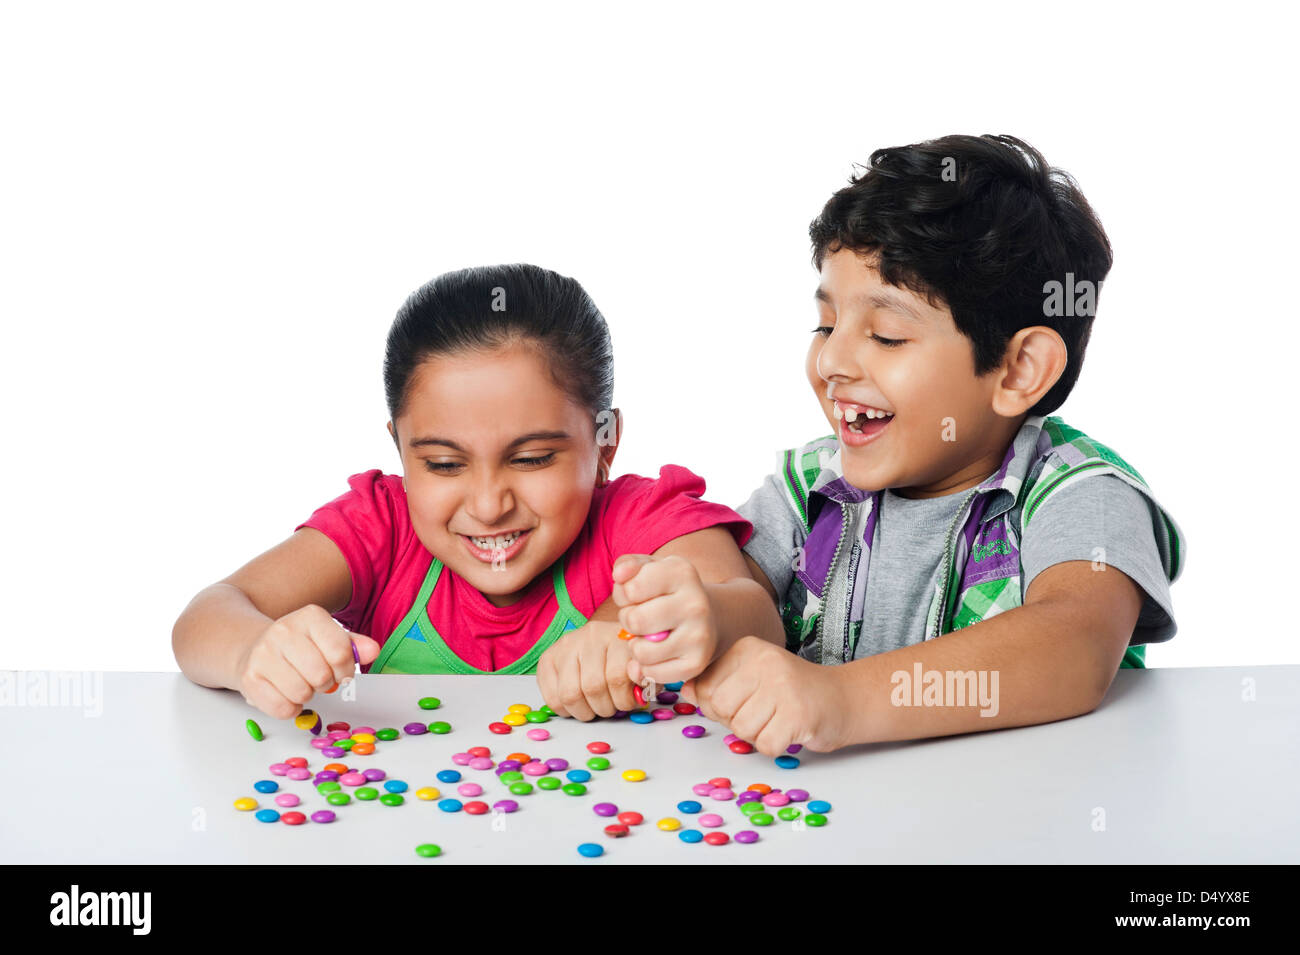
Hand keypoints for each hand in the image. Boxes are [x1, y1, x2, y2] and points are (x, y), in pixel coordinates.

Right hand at [235, 605, 379, 719]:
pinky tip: (285, 692)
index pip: (341, 653)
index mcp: (310, 616)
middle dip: (325, 683)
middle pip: (322, 676)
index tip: (340, 671)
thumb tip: (372, 651)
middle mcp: (283, 630)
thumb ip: (353, 645)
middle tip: (317, 678)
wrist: (252, 648)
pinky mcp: (249, 679)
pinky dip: (290, 708)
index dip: (345, 670)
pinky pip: (282, 708)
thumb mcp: (328, 637)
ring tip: (300, 682)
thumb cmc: (299, 647)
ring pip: (302, 693)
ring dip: (307, 695)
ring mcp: (263, 654)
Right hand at [536, 619, 638, 719]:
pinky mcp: (548, 658)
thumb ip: (647, 676)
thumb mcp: (644, 666)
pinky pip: (552, 698)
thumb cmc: (626, 658)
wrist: (605, 638)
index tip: (630, 702)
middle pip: (593, 687)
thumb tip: (639, 681)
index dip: (625, 700)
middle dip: (606, 708)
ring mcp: (566, 646)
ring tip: (596, 707)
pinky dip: (567, 711)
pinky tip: (579, 704)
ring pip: (570, 695)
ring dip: (586, 712)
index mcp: (618, 636)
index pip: (617, 677)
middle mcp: (590, 636)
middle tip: (612, 706)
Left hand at [612, 553, 718, 685]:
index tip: (636, 596)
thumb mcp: (653, 568)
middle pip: (634, 621)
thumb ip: (629, 565)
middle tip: (641, 618)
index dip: (624, 594)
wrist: (715, 617)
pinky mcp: (697, 663)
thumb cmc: (672, 592)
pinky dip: (647, 666)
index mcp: (682, 573)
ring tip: (649, 636)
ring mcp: (699, 636)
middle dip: (629, 620)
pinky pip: (652, 673)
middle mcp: (695, 604)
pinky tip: (658, 654)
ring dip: (636, 646)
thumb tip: (618, 576)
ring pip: (640, 651)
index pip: (630, 589)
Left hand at [680, 635, 853, 755]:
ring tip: (778, 718)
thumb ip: (715, 683)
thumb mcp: (750, 676)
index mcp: (747, 649)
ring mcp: (783, 687)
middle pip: (721, 709)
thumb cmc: (790, 691)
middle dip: (736, 721)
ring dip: (758, 734)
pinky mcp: (799, 715)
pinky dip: (775, 746)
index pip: (705, 687)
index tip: (744, 700)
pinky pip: (766, 745)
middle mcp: (764, 662)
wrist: (843, 698)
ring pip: (741, 730)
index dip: (718, 704)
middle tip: (763, 712)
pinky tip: (789, 730)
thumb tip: (685, 691)